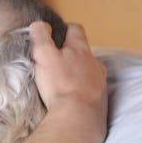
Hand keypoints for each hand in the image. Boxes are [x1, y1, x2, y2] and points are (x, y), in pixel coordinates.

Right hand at [29, 21, 107, 142]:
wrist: (78, 118)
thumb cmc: (60, 84)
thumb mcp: (43, 55)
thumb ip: (41, 36)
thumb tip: (40, 24)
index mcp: (81, 50)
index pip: (76, 29)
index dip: (64, 29)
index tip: (55, 34)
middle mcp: (95, 64)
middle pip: (83, 51)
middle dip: (70, 54)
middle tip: (54, 61)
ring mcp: (100, 83)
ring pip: (88, 71)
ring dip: (77, 73)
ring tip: (62, 82)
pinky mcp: (100, 101)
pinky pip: (91, 90)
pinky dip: (81, 90)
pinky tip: (70, 97)